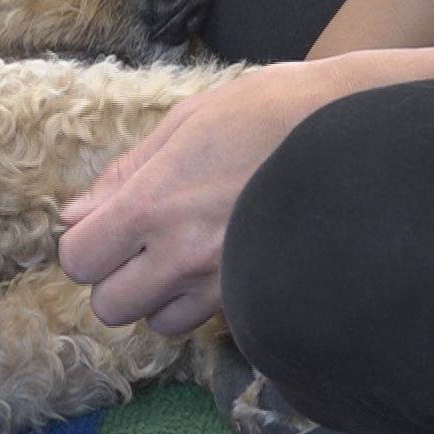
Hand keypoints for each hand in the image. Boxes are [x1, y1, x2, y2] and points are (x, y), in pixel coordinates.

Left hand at [57, 60, 359, 332]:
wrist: (360, 132)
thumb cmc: (273, 110)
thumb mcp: (188, 122)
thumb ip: (124, 174)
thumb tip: (73, 216)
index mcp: (154, 203)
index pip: (79, 259)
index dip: (84, 244)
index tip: (102, 227)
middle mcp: (183, 254)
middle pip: (110, 306)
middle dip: (115, 279)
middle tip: (141, 245)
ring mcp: (225, 282)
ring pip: (159, 323)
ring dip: (159, 296)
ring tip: (186, 254)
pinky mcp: (260, 297)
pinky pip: (208, 322)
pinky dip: (202, 303)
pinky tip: (222, 264)